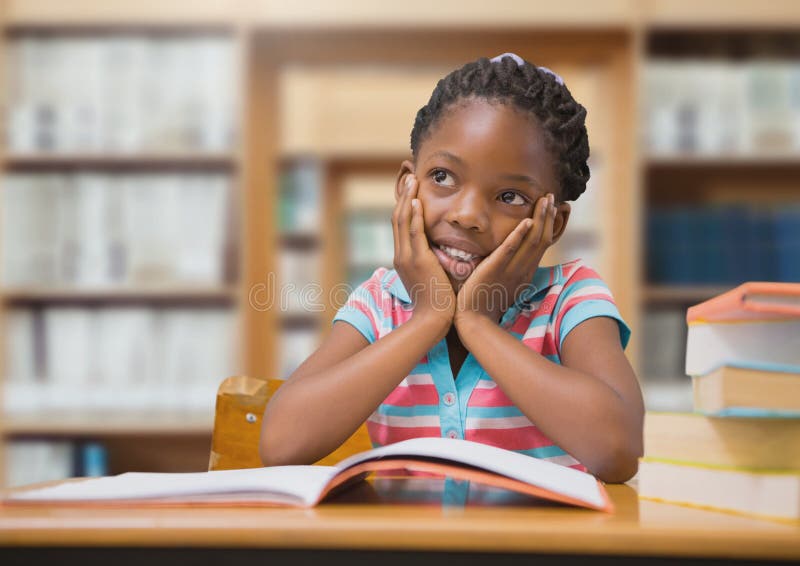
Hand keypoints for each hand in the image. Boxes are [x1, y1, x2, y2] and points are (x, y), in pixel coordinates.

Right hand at [392, 174, 455, 326]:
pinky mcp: (418, 260)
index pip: (400, 226)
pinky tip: (416, 201)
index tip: (409, 190)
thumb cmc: (436, 302)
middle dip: (403, 196)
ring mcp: (407, 257)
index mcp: (403, 258)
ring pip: (402, 221)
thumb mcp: (429, 277)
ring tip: (412, 180)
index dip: (404, 205)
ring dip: (407, 198)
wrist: (433, 319)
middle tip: (409, 176)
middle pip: (397, 218)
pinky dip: (414, 216)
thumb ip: (430, 262)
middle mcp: (401, 255)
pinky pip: (414, 233)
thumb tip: (438, 252)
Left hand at [455, 193, 557, 326]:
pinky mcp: (495, 270)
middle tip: (551, 196)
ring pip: (531, 242)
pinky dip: (518, 235)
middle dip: (548, 216)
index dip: (549, 225)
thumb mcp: (505, 282)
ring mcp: (510, 270)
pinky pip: (509, 250)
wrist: (473, 321)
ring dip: (539, 219)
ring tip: (544, 200)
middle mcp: (523, 270)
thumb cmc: (485, 302)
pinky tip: (526, 221)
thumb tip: (513, 254)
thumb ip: (511, 267)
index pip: (542, 244)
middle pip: (541, 239)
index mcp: (526, 272)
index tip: (553, 208)